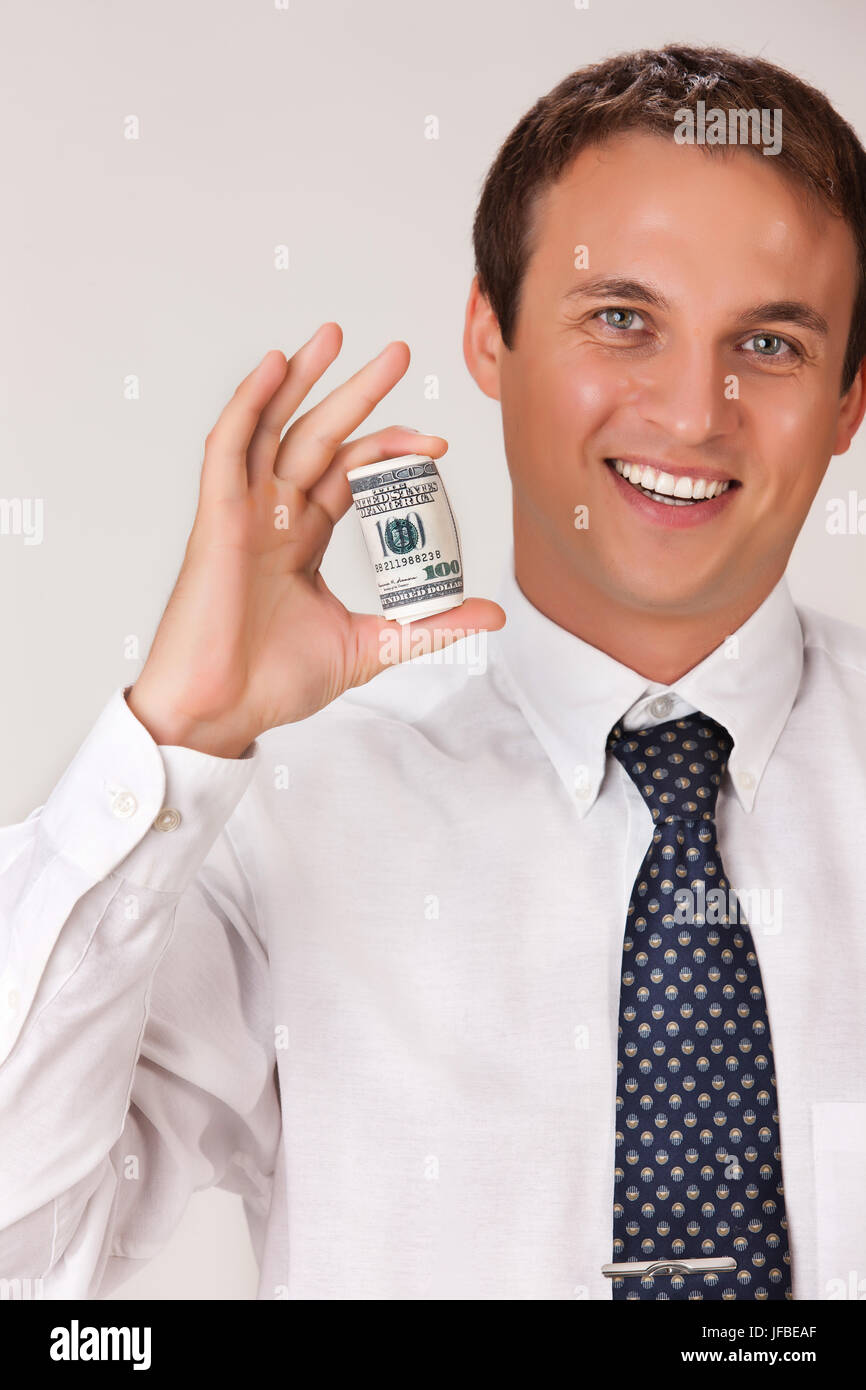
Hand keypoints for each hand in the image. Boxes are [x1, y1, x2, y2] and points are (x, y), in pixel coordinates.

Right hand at [126, 324, 505, 756]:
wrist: (222, 713)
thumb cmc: (274, 683)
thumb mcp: (371, 647)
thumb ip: (427, 625)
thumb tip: (491, 612)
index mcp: (302, 539)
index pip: (351, 475)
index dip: (391, 451)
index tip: (438, 443)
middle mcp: (273, 517)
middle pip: (318, 439)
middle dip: (357, 394)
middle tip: (397, 353)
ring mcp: (242, 514)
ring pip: (273, 430)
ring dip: (303, 380)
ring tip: (335, 335)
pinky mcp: (215, 520)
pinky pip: (228, 449)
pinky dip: (249, 405)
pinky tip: (275, 367)